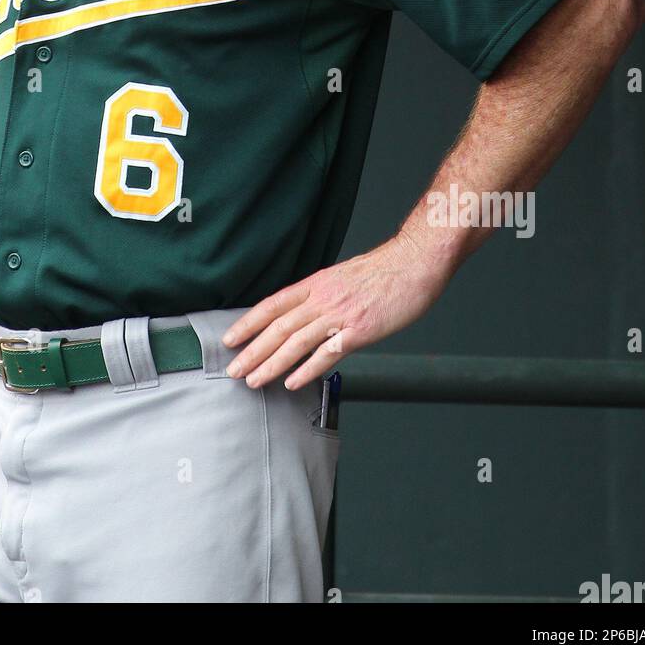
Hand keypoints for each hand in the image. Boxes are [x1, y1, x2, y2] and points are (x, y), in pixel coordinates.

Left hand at [220, 230, 456, 389]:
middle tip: (233, 370)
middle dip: (252, 351)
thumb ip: (322, 294)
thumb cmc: (383, 270)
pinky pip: (328, 354)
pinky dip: (307, 369)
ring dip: (271, 364)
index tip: (230, 339)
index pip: (273, 305)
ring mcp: (340, 315)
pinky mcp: (360, 331)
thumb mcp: (342, 276)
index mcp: (316, 283)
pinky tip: (292, 383)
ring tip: (253, 380)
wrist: (415, 262)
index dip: (248, 323)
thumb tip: (304, 313)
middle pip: (278, 327)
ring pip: (296, 342)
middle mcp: (323, 298)